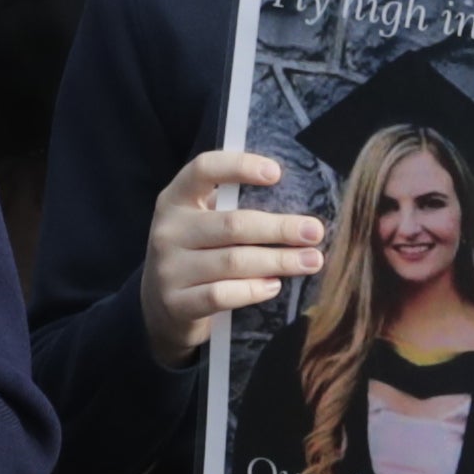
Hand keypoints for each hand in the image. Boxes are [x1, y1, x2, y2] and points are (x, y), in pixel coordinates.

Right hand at [142, 150, 321, 362]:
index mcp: (176, 199)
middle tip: (314, 232)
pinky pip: (222, 295)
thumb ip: (233, 208)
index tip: (277, 173)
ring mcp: (169, 269)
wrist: (159, 306)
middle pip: (232, 224)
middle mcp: (168, 230)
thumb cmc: (196, 253)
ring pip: (233, 262)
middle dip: (280, 228)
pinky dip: (252, 290)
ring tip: (310, 261)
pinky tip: (274, 286)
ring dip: (278, 261)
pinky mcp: (176, 304)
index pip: (204, 169)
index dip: (240, 166)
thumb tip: (296, 202)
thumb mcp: (202, 223)